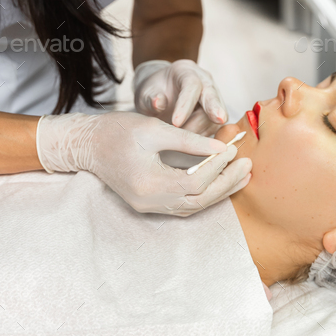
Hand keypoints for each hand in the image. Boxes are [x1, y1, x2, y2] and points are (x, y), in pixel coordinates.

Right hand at [35, 111, 251, 215]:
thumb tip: (221, 148)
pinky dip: (204, 194)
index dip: (217, 166)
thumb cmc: (117, 131)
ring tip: (242, 175)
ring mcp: (148, 206)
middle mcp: (149, 201)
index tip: (232, 148)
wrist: (88, 145)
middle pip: (198, 201)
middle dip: (226, 184)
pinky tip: (220, 182)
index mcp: (148, 183)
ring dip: (219, 192)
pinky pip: (183, 205)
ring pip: (193, 207)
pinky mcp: (149, 204)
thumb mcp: (153, 129)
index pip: (195, 182)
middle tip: (248, 165)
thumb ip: (188, 141)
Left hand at [133, 59, 227, 135]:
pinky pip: (214, 127)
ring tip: (181, 141)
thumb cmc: (153, 92)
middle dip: (214, 109)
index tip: (175, 123)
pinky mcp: (215, 114)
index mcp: (185, 71)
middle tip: (217, 120)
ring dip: (200, 130)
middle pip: (213, 95)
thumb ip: (150, 97)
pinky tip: (191, 144)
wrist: (160, 95)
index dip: (186, 104)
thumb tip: (158, 102)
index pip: (191, 85)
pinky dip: (204, 137)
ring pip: (215, 115)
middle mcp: (204, 81)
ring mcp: (212, 97)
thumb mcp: (145, 93)